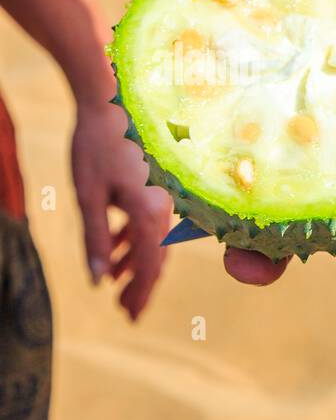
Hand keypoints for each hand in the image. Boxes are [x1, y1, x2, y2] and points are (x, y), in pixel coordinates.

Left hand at [71, 102, 171, 319]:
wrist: (113, 102)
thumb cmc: (97, 146)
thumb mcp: (88, 196)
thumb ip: (95, 238)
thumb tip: (96, 278)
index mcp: (151, 213)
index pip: (148, 265)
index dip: (139, 292)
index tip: (130, 316)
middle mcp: (164, 209)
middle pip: (155, 258)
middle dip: (138, 285)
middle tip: (125, 311)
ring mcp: (163, 198)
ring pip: (150, 242)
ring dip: (131, 264)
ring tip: (112, 285)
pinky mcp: (155, 189)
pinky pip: (147, 224)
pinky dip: (130, 240)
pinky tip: (113, 250)